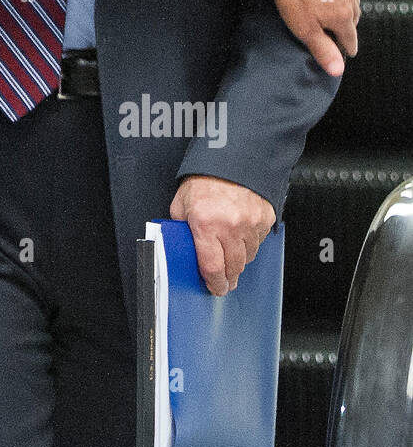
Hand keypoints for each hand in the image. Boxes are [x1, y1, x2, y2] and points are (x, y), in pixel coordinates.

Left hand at [170, 175, 275, 295]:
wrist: (230, 158)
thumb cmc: (204, 180)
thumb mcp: (181, 205)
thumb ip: (182, 229)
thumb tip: (184, 249)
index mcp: (206, 224)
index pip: (212, 267)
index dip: (214, 283)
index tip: (215, 288)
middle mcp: (230, 226)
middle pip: (233, 267)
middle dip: (228, 277)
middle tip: (224, 280)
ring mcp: (250, 223)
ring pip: (248, 257)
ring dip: (239, 260)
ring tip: (230, 256)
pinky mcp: (265, 219)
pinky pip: (259, 242)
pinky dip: (250, 244)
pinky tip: (241, 237)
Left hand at [273, 0, 359, 76]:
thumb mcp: (304, 27)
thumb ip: (322, 48)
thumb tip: (338, 70)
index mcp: (341, 16)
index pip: (350, 38)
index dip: (347, 47)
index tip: (348, 51)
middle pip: (353, 16)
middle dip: (348, 24)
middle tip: (340, 28)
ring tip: (342, 3)